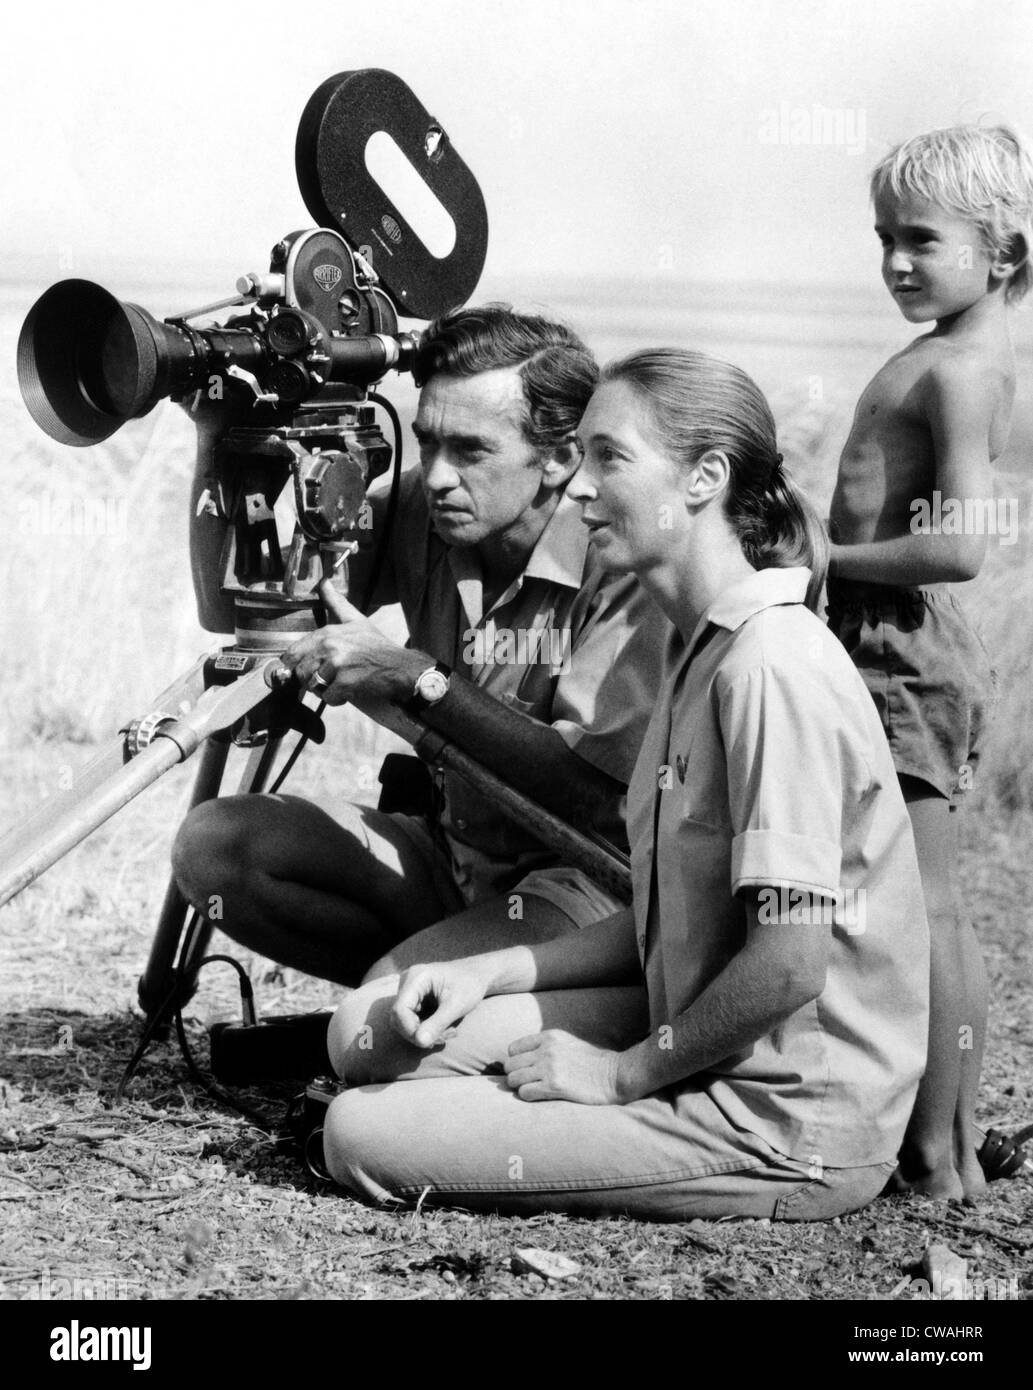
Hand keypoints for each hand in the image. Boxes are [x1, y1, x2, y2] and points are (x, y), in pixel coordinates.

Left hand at [279, 580, 425, 703]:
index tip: (307, 667)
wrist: (400, 665)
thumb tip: (324, 582)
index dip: (296, 664)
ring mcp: (338, 666)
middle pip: (300, 672)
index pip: (292, 653)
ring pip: (313, 686)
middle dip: (311, 678)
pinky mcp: (346, 683)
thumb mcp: (355, 619)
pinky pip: (328, 698)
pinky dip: (336, 699)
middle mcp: (330, 647)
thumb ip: (336, 602)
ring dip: (324, 689)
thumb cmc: (377, 645)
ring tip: (339, 682)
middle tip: (327, 677)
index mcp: (327, 633)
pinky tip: (348, 691)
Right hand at [391, 960, 492, 1049]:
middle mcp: (407, 982)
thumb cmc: (470, 985)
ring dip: (425, 1034)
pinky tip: (445, 1029)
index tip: (429, 1042)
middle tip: (444, 1039)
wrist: (477, 976)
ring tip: (448, 1033)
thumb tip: (420, 1042)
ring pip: (405, 1023)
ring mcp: (409, 991)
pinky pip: (412, 1021)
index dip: (410, 1029)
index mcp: (416, 977)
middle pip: (399, 1018)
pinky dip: (427, 1030)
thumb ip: (438, 1023)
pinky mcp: (414, 1000)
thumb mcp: (457, 1005)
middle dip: (419, 1034)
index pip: (400, 1009)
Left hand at [503, 1030, 622, 1104]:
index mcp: (550, 1037)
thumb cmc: (593, 1063)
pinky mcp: (554, 1085)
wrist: (616, 1075)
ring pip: (513, 1079)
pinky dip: (529, 1096)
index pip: (513, 1049)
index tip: (525, 1070)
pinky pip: (524, 1092)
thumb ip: (546, 1047)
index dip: (517, 1062)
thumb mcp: (568, 1044)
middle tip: (527, 1084)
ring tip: (534, 1090)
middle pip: (510, 1065)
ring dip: (520, 1087)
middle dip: (516, 1076)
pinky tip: (541, 1097)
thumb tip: (523, 1060)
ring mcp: (550, 1067)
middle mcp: (547, 1049)